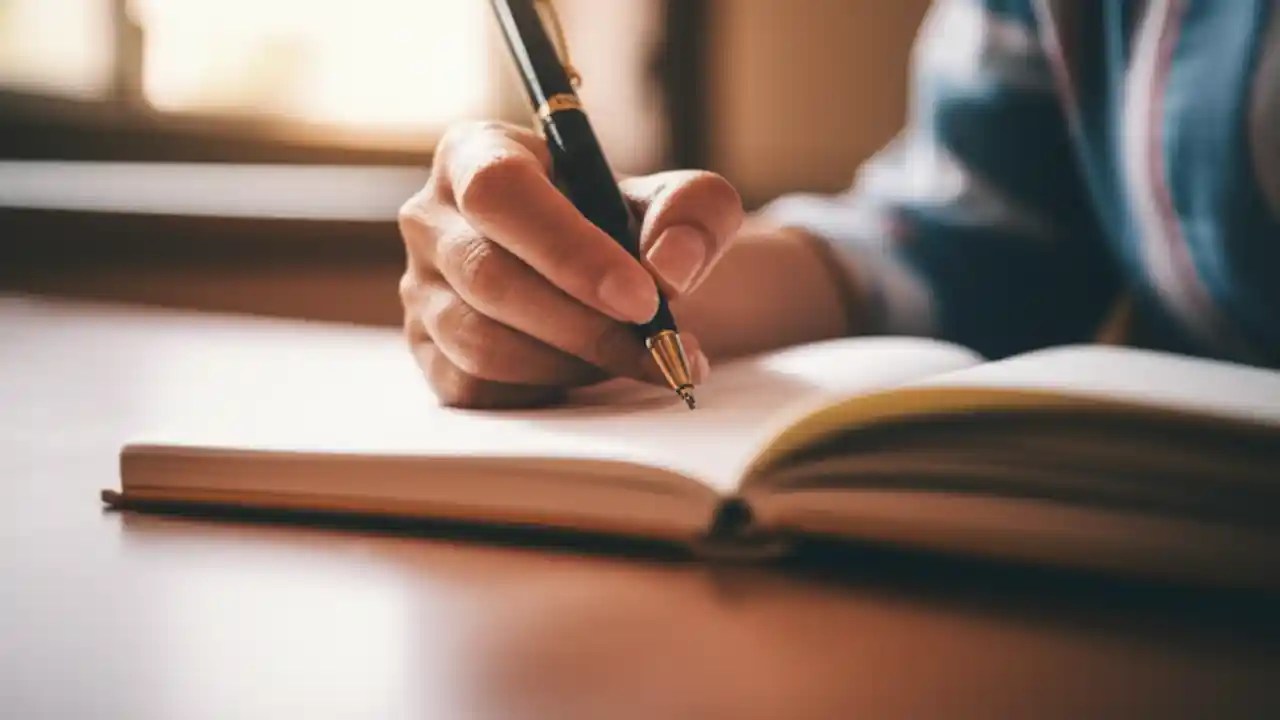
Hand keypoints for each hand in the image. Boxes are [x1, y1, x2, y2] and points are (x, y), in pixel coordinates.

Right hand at [399, 121, 743, 407]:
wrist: (614, 285)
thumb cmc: (633, 230)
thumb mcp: (682, 203)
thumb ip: (694, 214)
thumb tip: (668, 267)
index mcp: (477, 153)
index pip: (501, 193)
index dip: (569, 250)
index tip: (642, 298)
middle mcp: (430, 217)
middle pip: (490, 277)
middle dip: (586, 323)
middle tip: (659, 346)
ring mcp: (418, 289)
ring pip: (481, 342)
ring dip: (573, 361)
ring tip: (636, 357)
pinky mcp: (427, 352)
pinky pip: (477, 385)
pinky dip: (547, 388)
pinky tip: (592, 370)